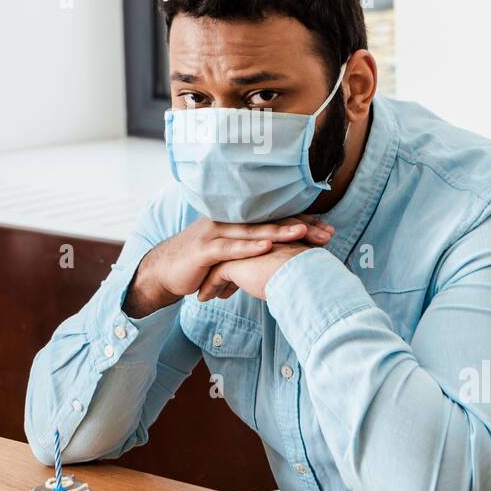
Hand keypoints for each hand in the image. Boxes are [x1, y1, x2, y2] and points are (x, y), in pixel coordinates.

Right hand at [123, 215, 332, 316]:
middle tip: (326, 233)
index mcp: (238, 222)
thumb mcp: (231, 257)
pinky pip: (230, 247)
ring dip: (279, 232)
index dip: (301, 223)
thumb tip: (283, 262)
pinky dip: (249, 248)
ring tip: (303, 233)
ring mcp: (215, 233)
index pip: (275, 219)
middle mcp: (228, 221)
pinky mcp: (205, 250)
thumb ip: (253, 254)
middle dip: (299, 226)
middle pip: (269, 221)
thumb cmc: (200, 265)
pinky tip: (267, 247)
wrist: (163, 272)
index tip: (327, 230)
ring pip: (252, 231)